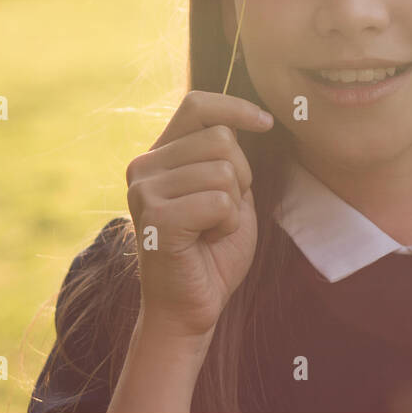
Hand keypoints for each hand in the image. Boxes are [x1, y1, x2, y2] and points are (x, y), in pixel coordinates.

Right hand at [124, 89, 271, 340]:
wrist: (191, 307)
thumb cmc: (213, 250)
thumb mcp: (228, 191)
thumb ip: (228, 155)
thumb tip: (254, 115)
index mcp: (159, 154)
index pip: (197, 105)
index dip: (236, 107)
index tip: (267, 122)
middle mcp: (143, 166)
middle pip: (221, 139)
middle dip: (241, 176)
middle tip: (221, 212)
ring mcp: (144, 191)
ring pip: (224, 171)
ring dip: (233, 205)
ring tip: (210, 229)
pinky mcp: (155, 217)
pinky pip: (220, 201)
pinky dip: (227, 224)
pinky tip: (206, 241)